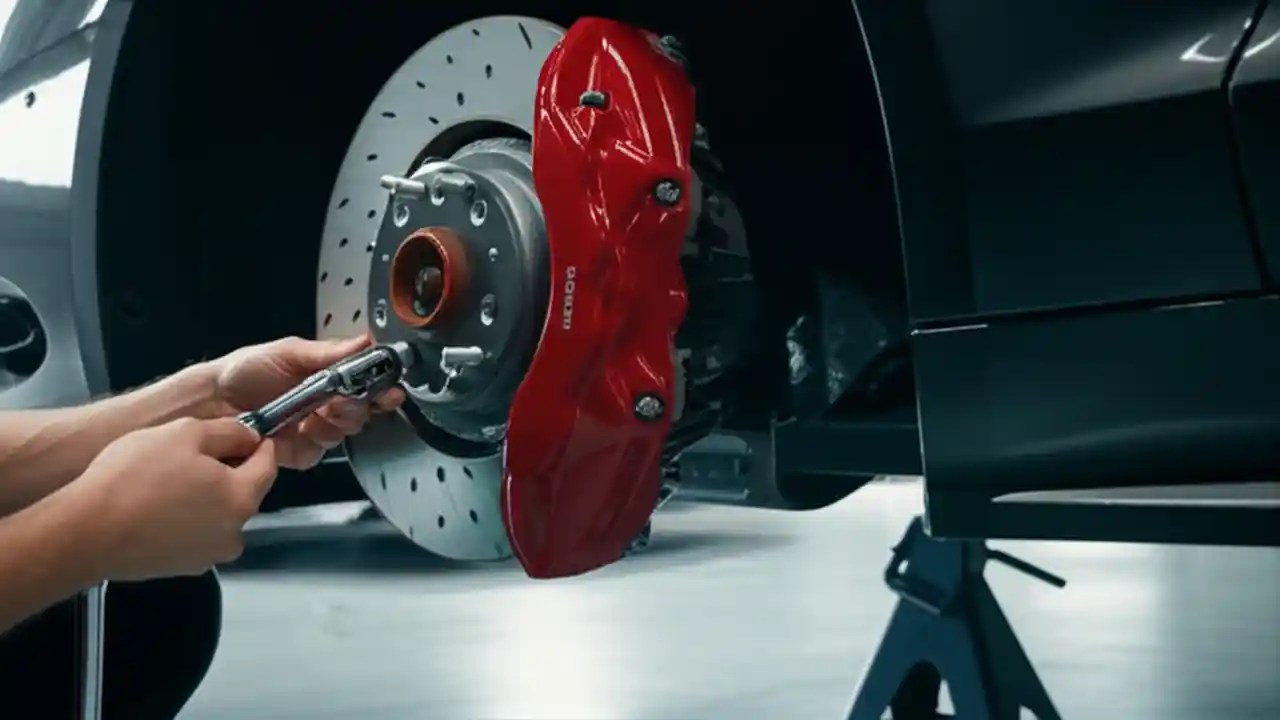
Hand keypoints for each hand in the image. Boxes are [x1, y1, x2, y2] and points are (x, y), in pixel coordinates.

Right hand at [73, 417, 276, 580]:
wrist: (86, 532)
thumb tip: (249, 436)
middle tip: (194, 455)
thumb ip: (227, 432)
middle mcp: (233, 533)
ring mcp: (207, 555)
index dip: (260, 447)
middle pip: (243, 493)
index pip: (268, 467)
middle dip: (226, 472)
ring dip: (204, 498)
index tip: (253, 436)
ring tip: (169, 481)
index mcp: (241, 499)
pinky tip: (157, 507)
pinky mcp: (181, 568)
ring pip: (218, 515)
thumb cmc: (133, 479)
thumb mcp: (184, 433)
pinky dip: (184, 520)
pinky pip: (194, 535)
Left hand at [210, 335, 404, 468]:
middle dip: (355, 407)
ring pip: (342, 433)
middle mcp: (324, 403)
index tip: (387, 391)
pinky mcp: (298, 452)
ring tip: (311, 416)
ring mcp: (312, 429)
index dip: (381, 388)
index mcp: (327, 376)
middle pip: (361, 411)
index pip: (367, 383)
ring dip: (330, 425)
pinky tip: (294, 434)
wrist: (210, 402)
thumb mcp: (286, 352)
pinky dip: (308, 445)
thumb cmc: (243, 371)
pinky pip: (317, 454)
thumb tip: (365, 341)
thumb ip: (328, 352)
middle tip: (338, 401)